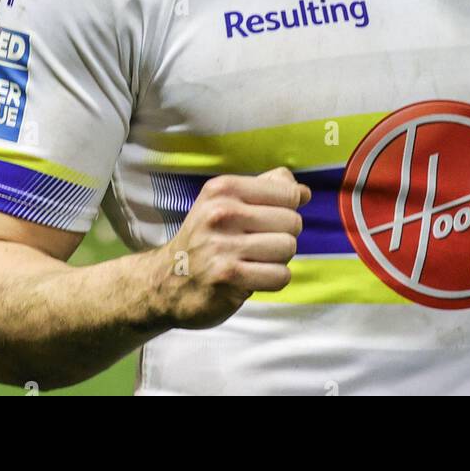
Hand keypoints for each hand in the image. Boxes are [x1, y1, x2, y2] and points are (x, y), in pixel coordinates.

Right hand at [155, 167, 309, 329]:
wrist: (165, 281)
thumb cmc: (206, 238)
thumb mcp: (225, 202)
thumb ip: (266, 189)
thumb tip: (304, 192)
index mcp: (223, 189)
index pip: (288, 192)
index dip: (288, 209)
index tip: (269, 220)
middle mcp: (221, 214)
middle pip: (292, 222)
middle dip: (283, 236)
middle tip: (258, 244)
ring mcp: (223, 247)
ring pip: (288, 248)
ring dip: (279, 259)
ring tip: (255, 260)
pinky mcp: (228, 278)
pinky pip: (280, 276)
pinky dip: (273, 279)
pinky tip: (252, 278)